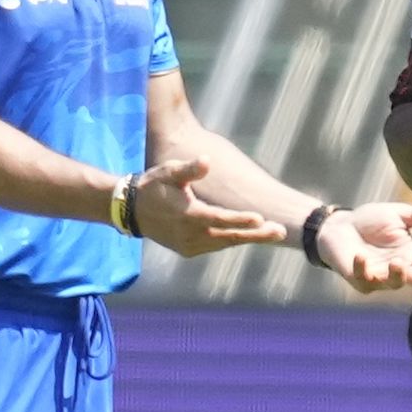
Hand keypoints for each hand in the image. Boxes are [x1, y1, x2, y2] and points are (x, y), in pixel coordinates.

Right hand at [132, 158, 286, 256]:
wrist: (130, 210)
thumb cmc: (153, 185)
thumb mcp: (169, 172)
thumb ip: (189, 169)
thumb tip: (206, 161)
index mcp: (188, 215)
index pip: (220, 219)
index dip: (241, 219)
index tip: (261, 218)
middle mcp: (190, 235)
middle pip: (230, 237)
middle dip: (257, 235)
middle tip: (281, 232)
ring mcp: (189, 245)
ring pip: (225, 243)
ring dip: (249, 238)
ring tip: (272, 233)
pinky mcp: (188, 250)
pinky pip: (215, 246)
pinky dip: (232, 240)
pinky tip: (249, 234)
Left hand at [315, 202, 411, 294]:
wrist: (339, 226)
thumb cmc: (370, 222)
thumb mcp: (400, 215)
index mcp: (411, 253)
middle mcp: (399, 268)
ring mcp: (380, 276)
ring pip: (393, 282)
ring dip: (398, 275)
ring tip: (399, 263)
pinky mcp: (360, 279)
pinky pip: (363, 278)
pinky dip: (362, 268)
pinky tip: (361, 256)